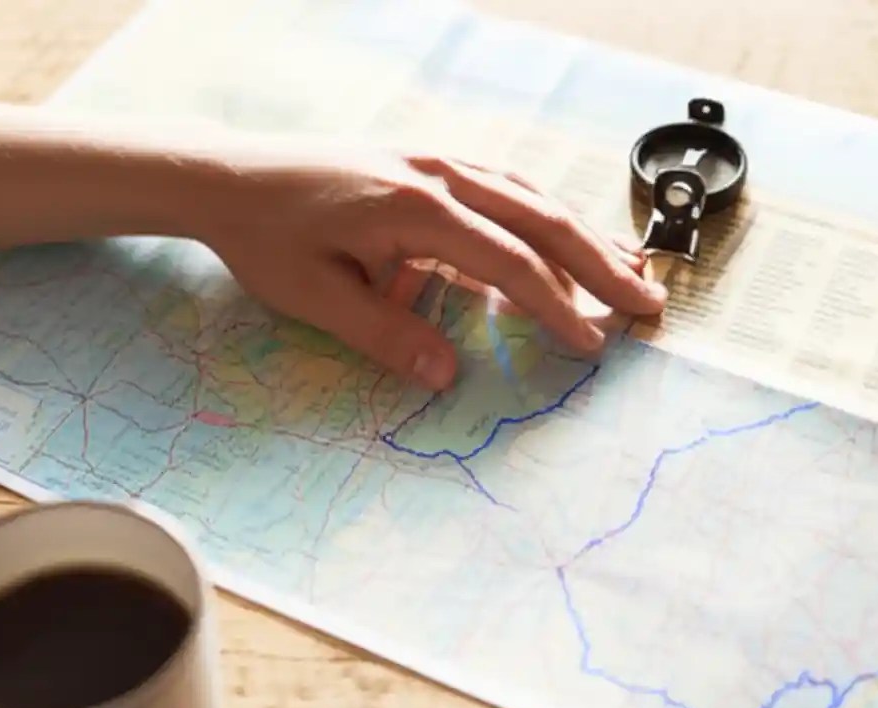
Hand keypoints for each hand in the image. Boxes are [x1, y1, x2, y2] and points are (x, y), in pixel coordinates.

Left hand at [199, 141, 667, 390]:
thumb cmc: (266, 237)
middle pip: (539, 217)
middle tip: (648, 306)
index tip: (591, 345)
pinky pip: (501, 185)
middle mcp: (437, 174)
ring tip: (627, 272)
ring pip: (528, 194)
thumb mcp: (315, 296)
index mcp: (413, 209)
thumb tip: (447, 376)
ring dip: (580, 234)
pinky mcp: (425, 162)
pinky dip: (539, 215)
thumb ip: (386, 335)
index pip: (508, 260)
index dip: (555, 305)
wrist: (228, 175)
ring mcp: (434, 161)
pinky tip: (558, 237)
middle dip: (598, 264)